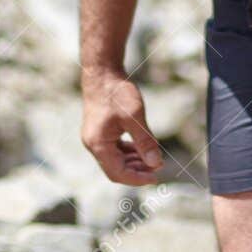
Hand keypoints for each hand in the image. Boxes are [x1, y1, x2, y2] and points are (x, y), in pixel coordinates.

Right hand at [80, 71, 163, 185]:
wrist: (102, 73)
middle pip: (116, 170)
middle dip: (137, 171)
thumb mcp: (135, 117)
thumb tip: (156, 163)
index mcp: (99, 144)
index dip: (137, 178)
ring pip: (115, 160)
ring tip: (153, 159)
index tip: (156, 176)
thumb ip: (145, 141)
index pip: (118, 173)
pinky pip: (114, 150)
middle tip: (158, 168)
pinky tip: (141, 149)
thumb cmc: (117, 93)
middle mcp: (93, 144)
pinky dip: (128, 152)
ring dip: (134, 162)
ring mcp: (95, 138)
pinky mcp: (99, 132)